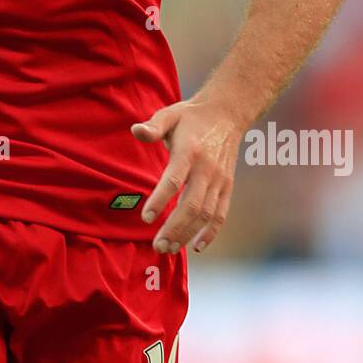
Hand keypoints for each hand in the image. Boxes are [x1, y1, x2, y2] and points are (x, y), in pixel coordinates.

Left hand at [131, 99, 242, 254]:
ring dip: (188, 234)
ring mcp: (219, 180)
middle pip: (191, 204)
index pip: (173, 180)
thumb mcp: (170, 114)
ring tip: (169, 249)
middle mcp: (206, 169)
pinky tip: (196, 246)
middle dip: (174, 228)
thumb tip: (135, 131)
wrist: (227, 114)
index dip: (160, 200)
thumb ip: (153, 126)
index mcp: (189, 152)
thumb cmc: (191, 117)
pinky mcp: (227, 186)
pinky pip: (221, 214)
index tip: (146, 218)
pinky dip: (211, 233)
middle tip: (157, 246)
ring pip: (206, 214)